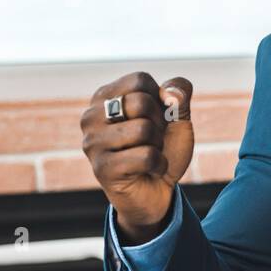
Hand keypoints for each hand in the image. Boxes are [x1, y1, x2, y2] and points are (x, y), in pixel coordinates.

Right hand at [81, 72, 193, 242]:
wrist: (158, 191)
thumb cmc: (162, 148)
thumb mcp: (177, 116)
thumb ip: (179, 93)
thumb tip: (170, 92)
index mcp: (105, 97)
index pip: (140, 80)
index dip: (160, 99)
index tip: (155, 117)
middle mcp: (91, 117)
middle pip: (142, 102)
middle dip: (160, 124)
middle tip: (153, 140)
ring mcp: (92, 143)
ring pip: (144, 129)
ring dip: (158, 145)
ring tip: (148, 154)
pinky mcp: (101, 168)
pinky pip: (146, 157)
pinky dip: (159, 164)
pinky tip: (149, 170)